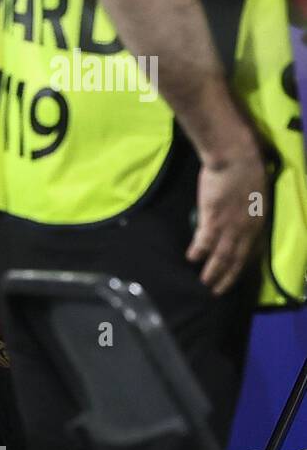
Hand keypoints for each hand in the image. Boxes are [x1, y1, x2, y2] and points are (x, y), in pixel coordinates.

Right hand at [186, 143, 267, 295]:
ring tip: (203, 284)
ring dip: (212, 272)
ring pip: (222, 256)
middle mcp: (247, 230)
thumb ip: (248, 211)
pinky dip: (198, 253)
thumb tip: (238, 218)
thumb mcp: (256, 194)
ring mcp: (230, 226)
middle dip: (226, 278)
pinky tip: (190, 259)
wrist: (236, 158)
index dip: (242, 267)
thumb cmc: (246, 170)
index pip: (252, 252)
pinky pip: (204, 242)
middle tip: (216, 292)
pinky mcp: (213, 219)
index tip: (234, 277)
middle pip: (236, 260)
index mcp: (258, 223)